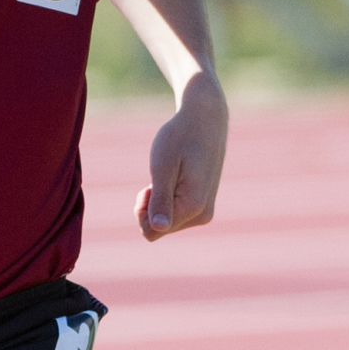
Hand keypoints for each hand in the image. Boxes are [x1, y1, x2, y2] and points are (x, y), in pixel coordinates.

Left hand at [136, 73, 226, 241]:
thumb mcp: (163, 166)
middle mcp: (204, 215)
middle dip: (150, 206)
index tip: (147, 187)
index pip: (152, 232)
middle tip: (156, 178)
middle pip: (159, 230)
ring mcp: (206, 211)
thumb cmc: (180, 137)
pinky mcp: (204, 204)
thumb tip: (158, 229)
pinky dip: (169, 197)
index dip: (142, 211)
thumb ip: (160, 200)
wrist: (205, 118)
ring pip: (167, 222)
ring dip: (159, 201)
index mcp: (193, 207)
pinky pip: (176, 214)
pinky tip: (176, 176)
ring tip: (168, 174)